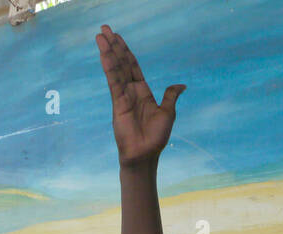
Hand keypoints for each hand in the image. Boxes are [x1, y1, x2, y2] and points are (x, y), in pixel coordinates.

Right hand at [95, 24, 184, 167]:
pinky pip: (114, 82)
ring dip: (108, 52)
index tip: (116, 37)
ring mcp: (123, 96)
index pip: (132, 66)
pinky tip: (105, 54)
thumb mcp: (168, 112)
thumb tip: (182, 85)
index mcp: (142, 91)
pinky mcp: (118, 103)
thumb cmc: (156, 137)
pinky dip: (110, 67)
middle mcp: (131, 91)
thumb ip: (170, 96)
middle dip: (113, 45)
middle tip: (104, 29)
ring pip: (116, 69)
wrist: (145, 155)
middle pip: (121, 63)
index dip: (125, 51)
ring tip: (101, 36)